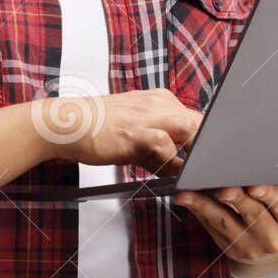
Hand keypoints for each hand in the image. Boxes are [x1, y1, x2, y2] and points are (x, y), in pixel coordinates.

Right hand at [34, 88, 201, 174]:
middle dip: (209, 149)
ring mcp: (150, 116)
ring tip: (196, 175)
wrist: (66, 124)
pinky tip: (169, 175)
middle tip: (210, 172)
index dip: (207, 143)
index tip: (210, 162)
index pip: (198, 120)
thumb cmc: (98, 131)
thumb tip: (180, 171)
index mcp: (161, 101)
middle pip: (202, 123)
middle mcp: (160, 103)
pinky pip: (167, 147)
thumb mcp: (135, 138)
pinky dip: (172, 163)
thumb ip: (160, 153)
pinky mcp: (137, 132)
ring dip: (196, 156)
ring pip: (192, 131)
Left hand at [174, 179, 277, 277]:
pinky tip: (182, 196)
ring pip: (224, 219)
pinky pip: (208, 225)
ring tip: (192, 186)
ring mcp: (246, 243)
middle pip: (250, 211)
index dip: (266, 195)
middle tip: (222, 184)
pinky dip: (195, 209)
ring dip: (206, 202)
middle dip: (235, 197)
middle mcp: (271, 237)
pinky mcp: (225, 245)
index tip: (254, 184)